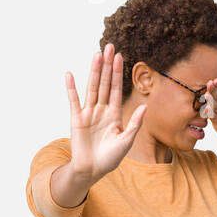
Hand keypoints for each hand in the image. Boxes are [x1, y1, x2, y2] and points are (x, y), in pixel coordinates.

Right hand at [65, 44, 146, 181]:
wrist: (92, 170)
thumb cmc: (110, 158)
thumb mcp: (126, 141)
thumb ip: (134, 123)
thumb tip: (145, 106)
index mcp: (114, 113)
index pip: (116, 88)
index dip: (117, 72)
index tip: (120, 56)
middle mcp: (101, 109)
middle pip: (104, 82)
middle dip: (107, 65)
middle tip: (109, 47)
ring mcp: (88, 112)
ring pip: (92, 87)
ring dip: (93, 71)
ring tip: (96, 55)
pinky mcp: (76, 118)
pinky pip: (74, 101)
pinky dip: (71, 88)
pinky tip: (70, 75)